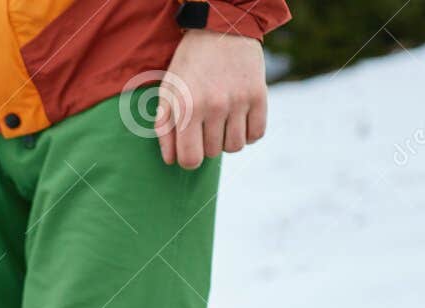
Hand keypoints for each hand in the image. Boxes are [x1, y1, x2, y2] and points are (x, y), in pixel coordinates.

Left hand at [157, 29, 267, 169]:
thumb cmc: (188, 65)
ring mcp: (239, 101)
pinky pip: (257, 134)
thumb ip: (165, 129)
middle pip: (213, 153)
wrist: (220, 30)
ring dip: (228, 139)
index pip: (191, 159)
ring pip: (236, 146)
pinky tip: (239, 120)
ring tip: (222, 122)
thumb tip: (172, 160)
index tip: (190, 150)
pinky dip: (249, 132)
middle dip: (207, 144)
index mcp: (188, 109)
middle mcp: (215, 107)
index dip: (189, 160)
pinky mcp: (259, 95)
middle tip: (205, 124)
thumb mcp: (167, 92)